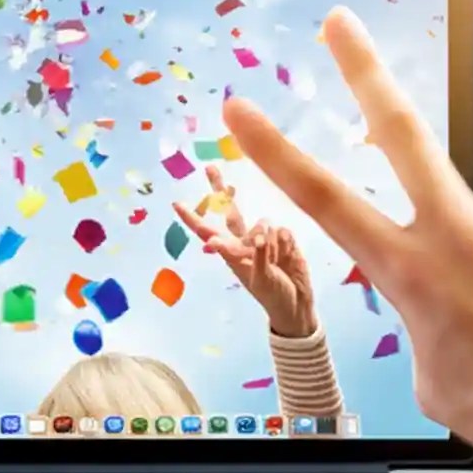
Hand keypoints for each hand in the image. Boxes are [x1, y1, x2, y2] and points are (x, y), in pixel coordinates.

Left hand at [172, 167, 316, 337]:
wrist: (296, 304)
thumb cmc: (272, 295)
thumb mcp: (260, 279)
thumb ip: (259, 255)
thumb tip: (261, 234)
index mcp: (231, 253)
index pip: (207, 232)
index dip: (192, 218)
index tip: (176, 204)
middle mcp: (244, 241)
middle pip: (229, 210)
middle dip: (220, 190)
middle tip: (210, 168)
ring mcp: (264, 238)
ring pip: (263, 224)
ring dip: (269, 244)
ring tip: (276, 263)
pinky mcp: (284, 237)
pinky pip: (282, 231)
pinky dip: (285, 245)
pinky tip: (288, 258)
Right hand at [223, 6, 472, 472]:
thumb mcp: (432, 372)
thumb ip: (422, 314)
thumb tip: (444, 289)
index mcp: (411, 274)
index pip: (322, 200)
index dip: (274, 151)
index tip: (242, 109)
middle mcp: (462, 234)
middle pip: (399, 131)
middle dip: (362, 70)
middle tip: (339, 22)